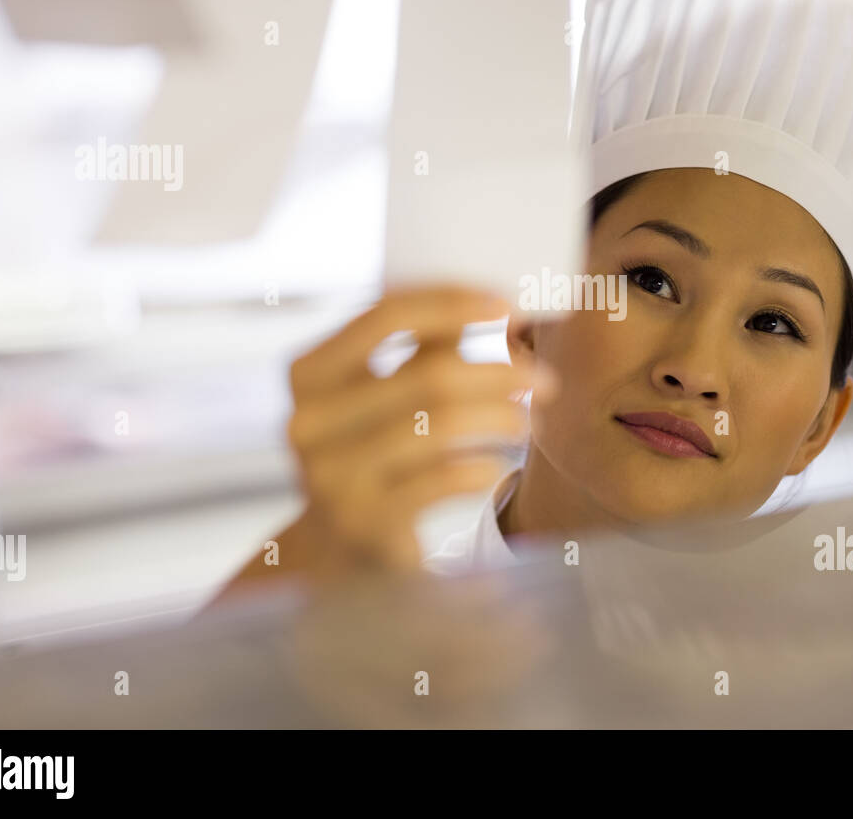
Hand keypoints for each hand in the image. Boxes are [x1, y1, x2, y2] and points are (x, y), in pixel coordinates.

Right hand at [285, 285, 553, 572]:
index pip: (384, 316)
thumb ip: (426, 348)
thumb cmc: (374, 454)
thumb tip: (492, 301)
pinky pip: (445, 478)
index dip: (451, 303)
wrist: (341, 550)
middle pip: (427, 376)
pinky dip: (483, 466)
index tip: (508, 305)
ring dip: (500, 419)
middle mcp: (308, 422)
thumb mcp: (387, 396)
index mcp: (307, 374)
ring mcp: (331, 476)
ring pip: (441, 427)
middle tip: (544, 378)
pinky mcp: (364, 521)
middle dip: (498, 372)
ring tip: (527, 422)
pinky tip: (498, 466)